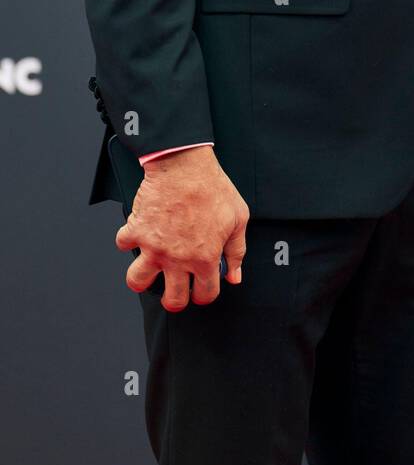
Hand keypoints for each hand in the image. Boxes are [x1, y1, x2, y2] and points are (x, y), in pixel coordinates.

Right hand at [115, 147, 248, 311]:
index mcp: (204, 258)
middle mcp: (177, 258)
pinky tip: (139, 233)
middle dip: (174, 299)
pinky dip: (128, 240)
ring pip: (138, 281)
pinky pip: (123, 245)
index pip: (204, 294)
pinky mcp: (137, 230)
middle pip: (172, 299)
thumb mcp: (238, 219)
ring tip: (150, 271)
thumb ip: (237, 251)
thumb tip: (234, 276)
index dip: (204, 294)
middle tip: (176, 290)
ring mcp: (154, 246)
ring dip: (142, 279)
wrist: (184, 164)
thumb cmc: (212, 188)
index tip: (202, 288)